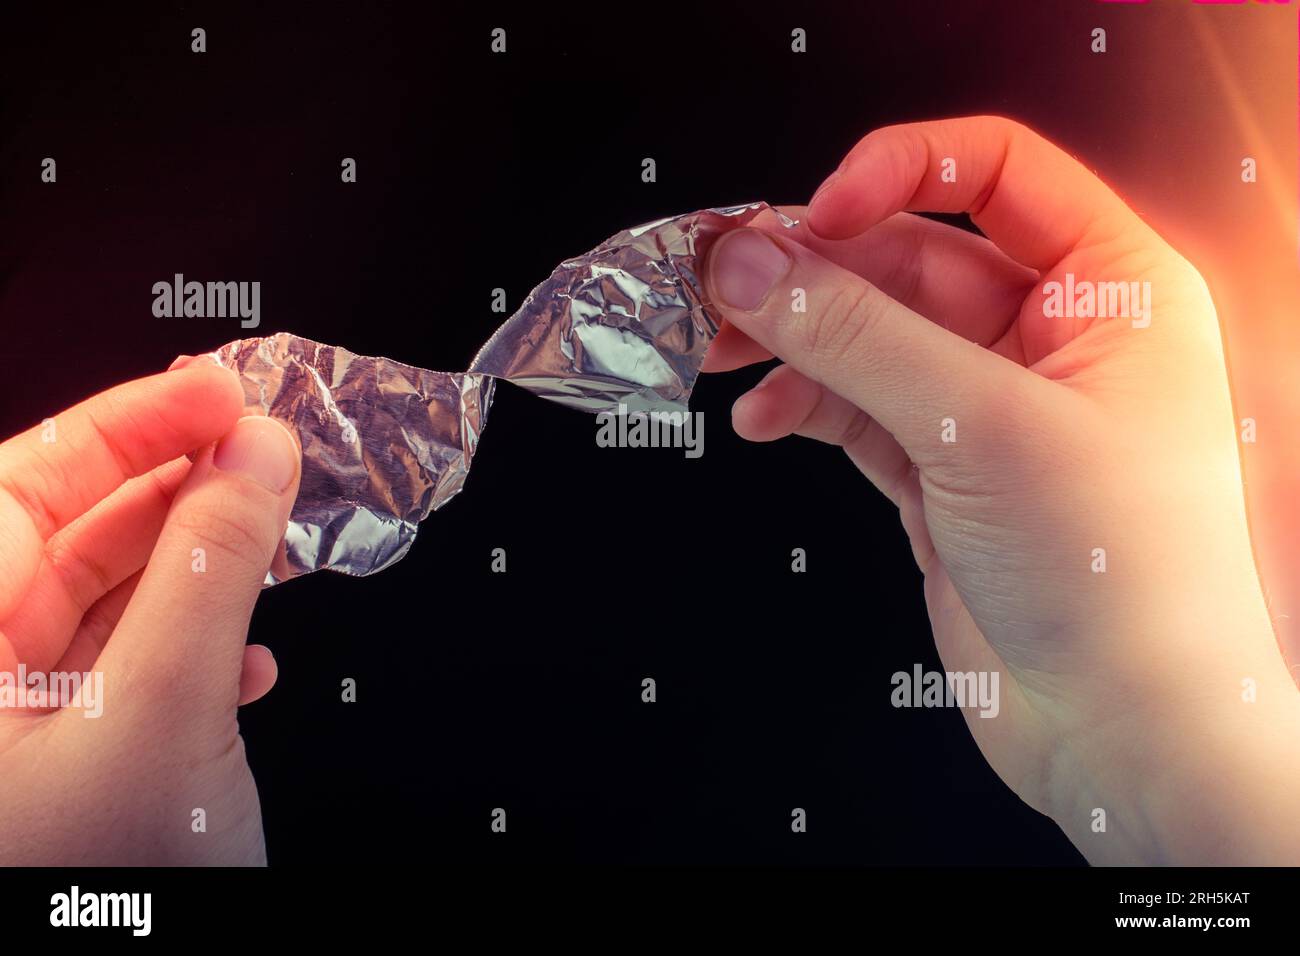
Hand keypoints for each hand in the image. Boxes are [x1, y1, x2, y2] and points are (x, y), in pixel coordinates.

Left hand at [0, 359, 299, 864]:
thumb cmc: (94, 893)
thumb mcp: (161, 715)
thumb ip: (212, 568)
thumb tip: (257, 454)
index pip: (23, 482)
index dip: (128, 421)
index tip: (223, 390)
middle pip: (68, 533)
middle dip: (179, 488)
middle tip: (264, 448)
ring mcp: (19, 725)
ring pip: (110, 601)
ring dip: (201, 568)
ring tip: (272, 538)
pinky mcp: (72, 763)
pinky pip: (132, 666)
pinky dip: (198, 649)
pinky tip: (251, 661)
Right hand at [703, 116, 1299, 863]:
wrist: (1123, 731)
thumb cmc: (1121, 580)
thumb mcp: (980, 428)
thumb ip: (856, 336)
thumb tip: (752, 264)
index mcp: (1110, 290)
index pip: (996, 172)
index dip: (898, 172)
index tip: (813, 212)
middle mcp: (1052, 337)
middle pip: (908, 258)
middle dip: (810, 272)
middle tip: (719, 284)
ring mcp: (991, 407)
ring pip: (870, 337)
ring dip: (791, 341)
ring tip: (717, 353)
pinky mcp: (943, 471)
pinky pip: (856, 409)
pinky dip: (804, 407)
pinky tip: (765, 419)